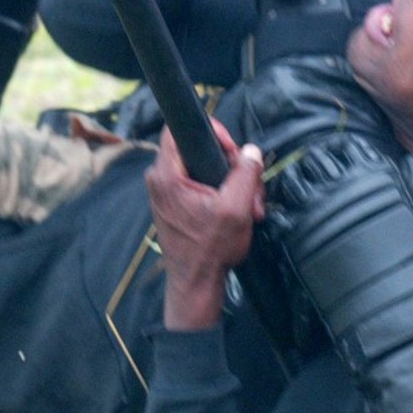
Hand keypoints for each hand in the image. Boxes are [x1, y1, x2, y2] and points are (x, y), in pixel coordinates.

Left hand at [147, 119, 265, 330]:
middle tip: (251, 189)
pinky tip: (239, 213)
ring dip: (232, 184)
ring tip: (250, 208)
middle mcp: (160, 179)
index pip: (179, 129)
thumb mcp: (236, 208)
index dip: (211, 131)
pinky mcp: (175, 203)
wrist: (196, 283)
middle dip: (232, 166)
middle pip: (199, 150)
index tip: (233, 151)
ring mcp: (166, 192)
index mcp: (167, 175)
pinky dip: (222, 194)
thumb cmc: (211, 249)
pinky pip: (200, 184)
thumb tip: (251, 151)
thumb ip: (246, 174)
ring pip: (204, 168)